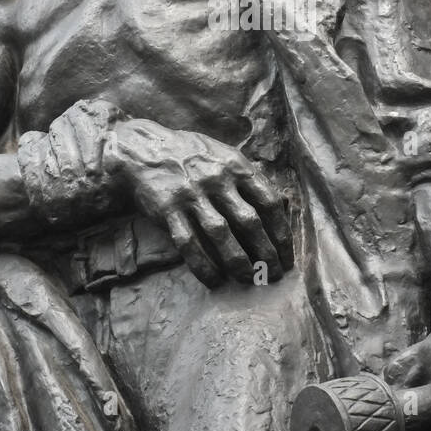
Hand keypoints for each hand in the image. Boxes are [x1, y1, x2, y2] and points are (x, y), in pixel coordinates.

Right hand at [106, 119, 293, 289]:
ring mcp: (192, 195)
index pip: (269, 203)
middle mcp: (216, 180)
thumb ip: (250, 179)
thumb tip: (282, 205)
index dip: (281, 233)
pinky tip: (215, 280)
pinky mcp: (168, 210)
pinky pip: (189, 244)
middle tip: (274, 275)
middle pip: (249, 222)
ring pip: (221, 235)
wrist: (144, 150)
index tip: (286, 256)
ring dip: (239, 262)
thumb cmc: (192, 156)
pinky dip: (204, 265)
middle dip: (266, 253)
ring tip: (250, 280)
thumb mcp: (225, 156)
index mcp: (236, 166)